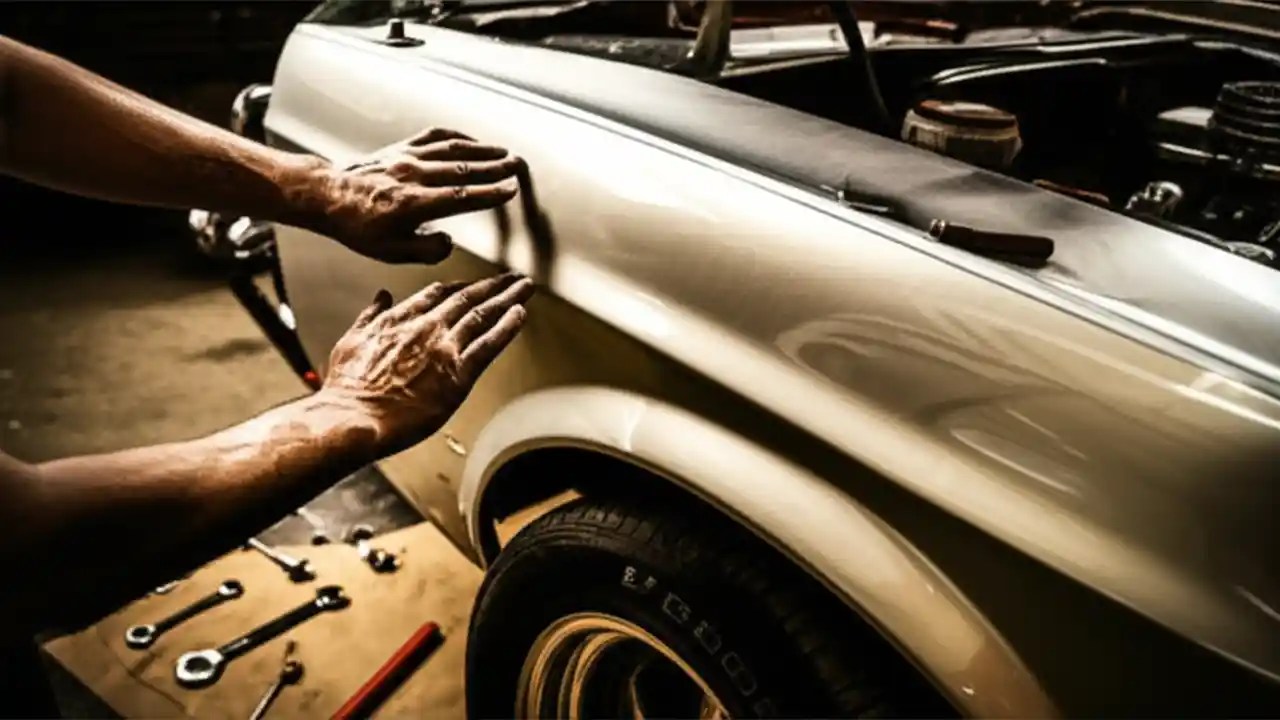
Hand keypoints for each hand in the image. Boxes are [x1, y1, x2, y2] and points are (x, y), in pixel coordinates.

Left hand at [302, 128, 522, 263]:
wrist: (328, 196)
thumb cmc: (358, 226)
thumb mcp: (389, 252)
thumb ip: (425, 251)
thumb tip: (448, 242)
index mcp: (411, 204)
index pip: (459, 196)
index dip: (488, 193)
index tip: (511, 190)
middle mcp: (412, 176)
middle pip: (462, 168)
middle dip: (494, 167)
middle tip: (518, 167)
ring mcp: (406, 157)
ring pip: (452, 149)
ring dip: (482, 150)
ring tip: (504, 153)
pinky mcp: (401, 148)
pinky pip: (434, 137)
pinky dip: (457, 136)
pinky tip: (472, 140)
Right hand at [318, 273, 533, 456]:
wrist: (354, 416)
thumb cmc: (348, 388)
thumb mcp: (352, 340)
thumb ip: (370, 316)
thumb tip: (382, 295)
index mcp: (401, 319)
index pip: (438, 294)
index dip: (460, 287)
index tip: (474, 284)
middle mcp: (426, 327)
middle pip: (467, 298)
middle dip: (492, 285)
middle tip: (510, 277)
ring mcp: (445, 348)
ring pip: (483, 314)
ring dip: (507, 297)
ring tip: (524, 285)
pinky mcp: (459, 373)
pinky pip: (490, 343)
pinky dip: (508, 326)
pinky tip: (521, 313)